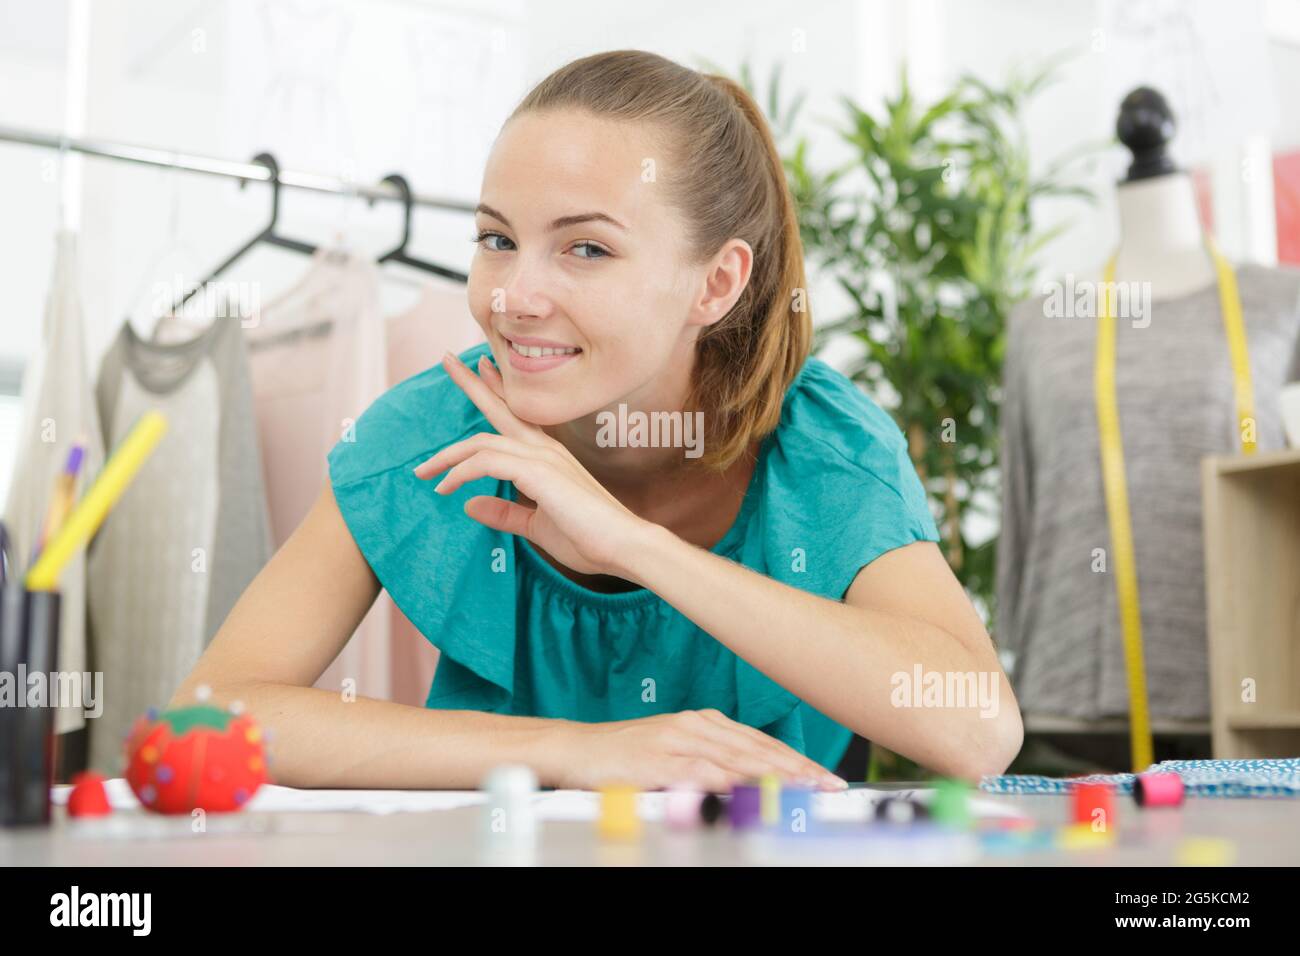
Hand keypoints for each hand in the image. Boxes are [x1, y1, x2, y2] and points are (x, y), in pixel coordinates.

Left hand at [414, 352, 652, 577]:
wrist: (622, 546)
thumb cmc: (588, 538)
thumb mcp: (537, 525)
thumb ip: (505, 513)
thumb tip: (470, 504)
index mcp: (549, 457)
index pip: (517, 415)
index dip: (496, 390)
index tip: (480, 368)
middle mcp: (546, 449)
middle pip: (500, 408)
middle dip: (471, 384)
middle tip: (446, 359)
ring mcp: (542, 457)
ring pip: (482, 441)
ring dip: (447, 454)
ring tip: (422, 471)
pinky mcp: (537, 471)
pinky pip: (485, 461)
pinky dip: (460, 473)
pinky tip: (445, 488)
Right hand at [549, 709, 847, 792]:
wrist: (575, 749)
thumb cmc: (624, 755)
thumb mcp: (675, 754)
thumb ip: (712, 763)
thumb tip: (750, 781)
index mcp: (703, 722)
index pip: (759, 743)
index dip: (795, 760)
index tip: (824, 777)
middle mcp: (695, 725)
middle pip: (757, 749)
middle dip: (798, 768)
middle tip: (829, 785)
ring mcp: (677, 739)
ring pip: (737, 757)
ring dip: (775, 774)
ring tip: (805, 789)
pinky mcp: (658, 758)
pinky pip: (701, 770)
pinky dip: (730, 780)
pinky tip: (752, 790)